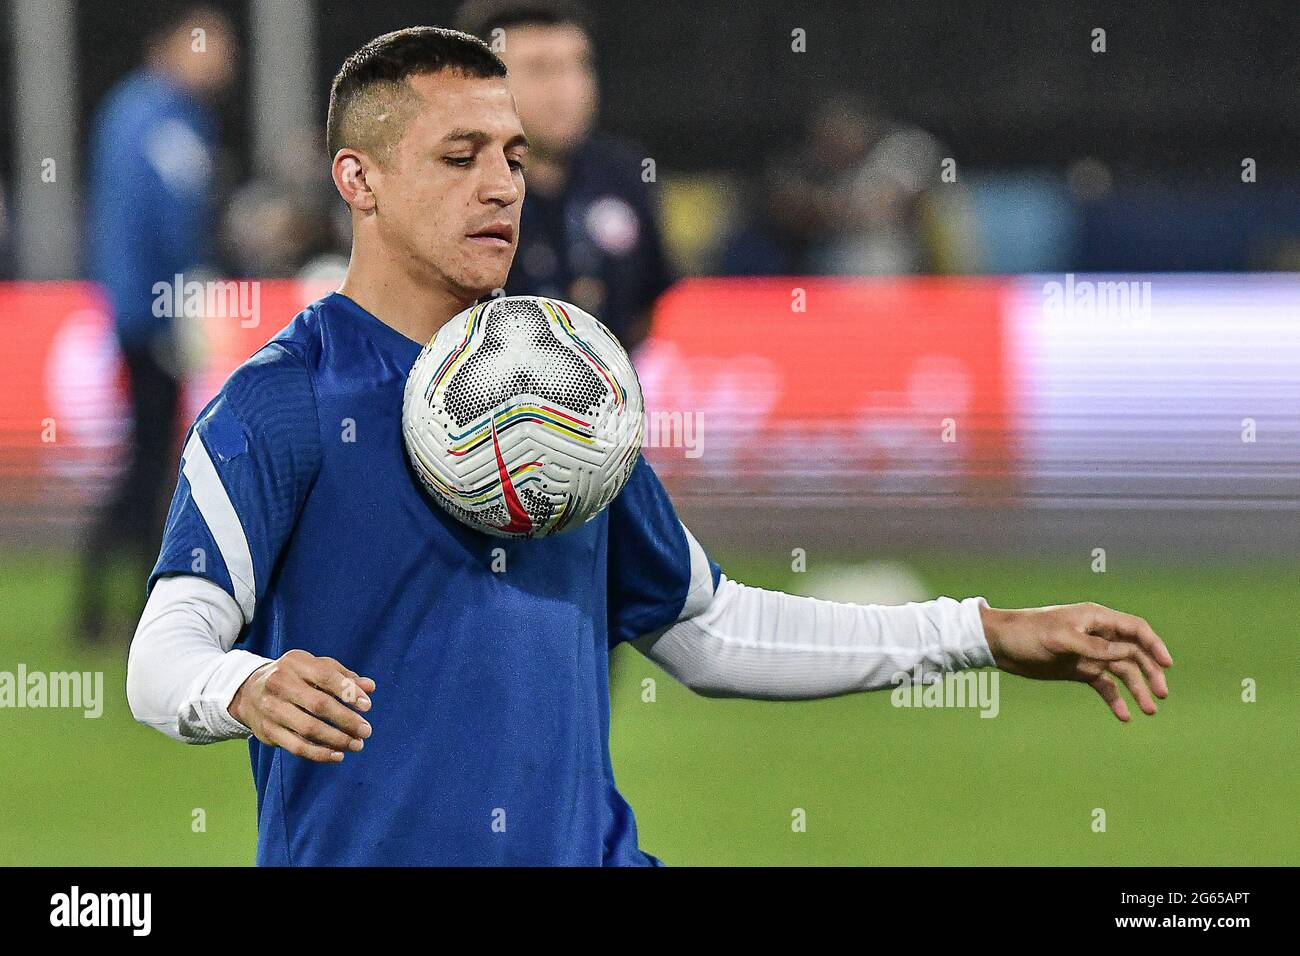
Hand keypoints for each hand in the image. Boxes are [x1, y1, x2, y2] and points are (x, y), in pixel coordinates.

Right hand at [229, 650, 376, 761]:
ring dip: (337, 740)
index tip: (367, 706)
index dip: (348, 692)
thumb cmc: (295, 678)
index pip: (325, 676)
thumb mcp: (316, 668)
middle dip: (346, 720)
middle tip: (366, 731)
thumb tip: (370, 687)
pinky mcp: (267, 731)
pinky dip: (319, 754)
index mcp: (295, 663)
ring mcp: (271, 709)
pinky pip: (296, 746)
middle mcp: (279, 684)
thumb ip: (344, 677)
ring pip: (308, 729)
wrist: (249, 692)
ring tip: (357, 744)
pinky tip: (338, 755)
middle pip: (318, 705)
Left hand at [979, 602, 1172, 721]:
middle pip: (1134, 653)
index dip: (1154, 645)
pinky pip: (1104, 685)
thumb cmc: (1028, 633)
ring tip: (1149, 710)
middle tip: (1160, 695)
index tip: (1167, 665)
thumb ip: (1095, 647)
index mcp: (1095, 619)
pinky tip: (1124, 715)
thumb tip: (1128, 653)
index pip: (1135, 629)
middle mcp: (1097, 635)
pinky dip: (1115, 699)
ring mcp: (1090, 654)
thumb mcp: (1061, 639)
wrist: (1000, 645)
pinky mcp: (1079, 670)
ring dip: (1137, 689)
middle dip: (1150, 672)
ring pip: (1123, 672)